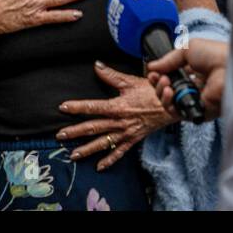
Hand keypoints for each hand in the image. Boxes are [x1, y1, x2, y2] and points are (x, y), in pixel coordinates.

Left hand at [56, 64, 174, 169]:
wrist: (171, 106)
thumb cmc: (152, 92)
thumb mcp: (131, 81)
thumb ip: (112, 75)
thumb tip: (97, 65)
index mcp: (117, 106)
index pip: (93, 107)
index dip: (77, 107)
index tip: (63, 107)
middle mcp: (119, 122)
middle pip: (94, 128)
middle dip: (75, 132)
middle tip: (60, 135)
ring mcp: (126, 133)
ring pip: (103, 143)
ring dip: (87, 149)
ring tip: (73, 155)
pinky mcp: (133, 140)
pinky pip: (120, 152)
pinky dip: (110, 160)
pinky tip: (99, 166)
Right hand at [147, 38, 227, 120]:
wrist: (228, 67)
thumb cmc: (214, 55)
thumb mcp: (187, 49)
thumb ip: (168, 60)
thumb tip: (152, 66)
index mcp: (194, 73)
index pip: (172, 79)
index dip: (159, 77)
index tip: (152, 72)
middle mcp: (195, 88)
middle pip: (168, 93)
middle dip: (159, 85)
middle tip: (159, 78)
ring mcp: (196, 101)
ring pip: (170, 104)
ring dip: (162, 94)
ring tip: (165, 83)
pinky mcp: (198, 113)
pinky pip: (178, 114)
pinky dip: (169, 104)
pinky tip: (169, 92)